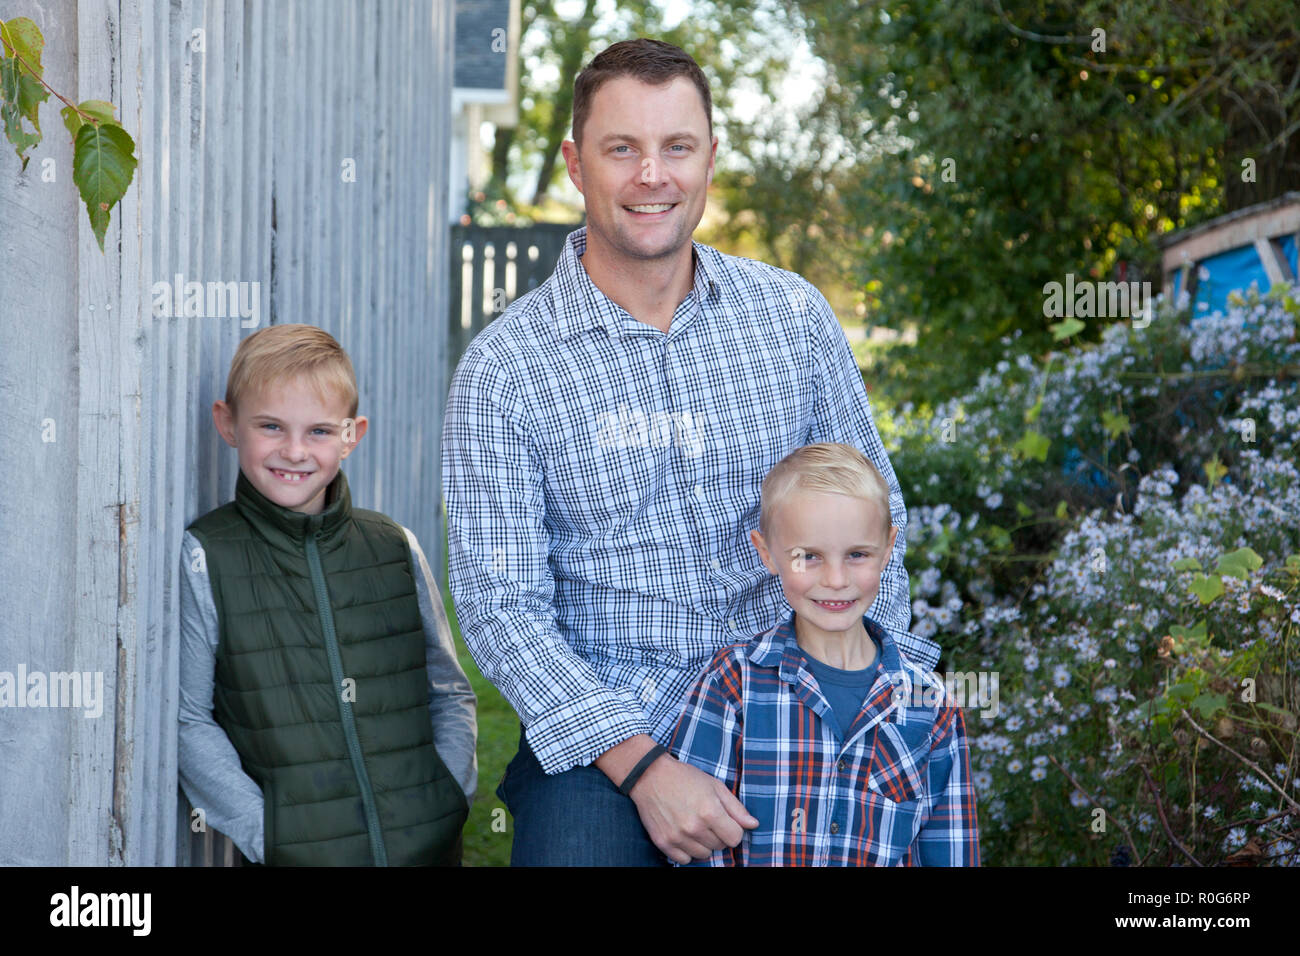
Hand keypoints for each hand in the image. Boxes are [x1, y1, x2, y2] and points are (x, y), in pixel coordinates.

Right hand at [628, 754, 757, 863]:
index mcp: (710, 812)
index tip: (726, 821)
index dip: (733, 829)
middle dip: (718, 835)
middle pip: (719, 847)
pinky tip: (683, 834)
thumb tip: (753, 824)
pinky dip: (686, 850)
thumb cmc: (685, 778)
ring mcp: (677, 837)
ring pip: (703, 855)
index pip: (735, 838)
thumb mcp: (714, 786)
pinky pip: (684, 860)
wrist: (650, 776)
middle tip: (706, 819)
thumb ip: (736, 808)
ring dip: (702, 843)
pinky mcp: (663, 842)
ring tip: (694, 825)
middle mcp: (694, 827)